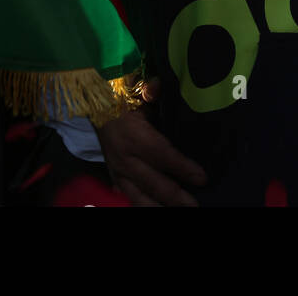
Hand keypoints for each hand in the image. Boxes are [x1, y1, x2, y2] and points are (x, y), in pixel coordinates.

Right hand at [96, 89, 206, 205]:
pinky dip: (141, 203)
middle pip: (154, 183)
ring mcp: (117, 171)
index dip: (183, 168)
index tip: (202, 178)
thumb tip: (158, 86)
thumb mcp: (137, 91)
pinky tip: (156, 208)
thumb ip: (151, 92)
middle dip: (176, 197)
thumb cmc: (122, 98)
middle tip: (195, 206)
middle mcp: (125, 158)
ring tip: (178, 211)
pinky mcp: (113, 176)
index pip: (163, 155)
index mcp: (133, 136)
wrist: (95, 107)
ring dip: (158, 207)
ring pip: (139, 197)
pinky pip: (127, 196)